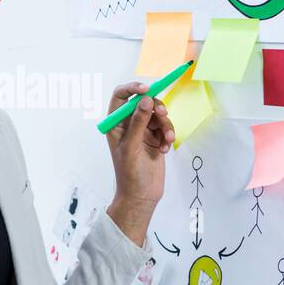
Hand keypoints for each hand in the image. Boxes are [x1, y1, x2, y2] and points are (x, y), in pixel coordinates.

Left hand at [103, 81, 175, 245]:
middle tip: (163, 114)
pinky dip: (168, 135)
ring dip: (165, 124)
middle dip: (156, 106)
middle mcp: (128, 124)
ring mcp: (142, 131)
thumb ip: (138, 122)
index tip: (148, 89)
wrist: (141, 196)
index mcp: (116, 124)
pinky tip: (166, 148)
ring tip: (166, 140)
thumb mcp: (131, 147)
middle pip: (144, 102)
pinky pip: (165, 127)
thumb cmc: (129, 174)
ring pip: (158, 114)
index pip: (121, 96)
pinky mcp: (155, 138)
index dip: (133, 88)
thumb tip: (145, 100)